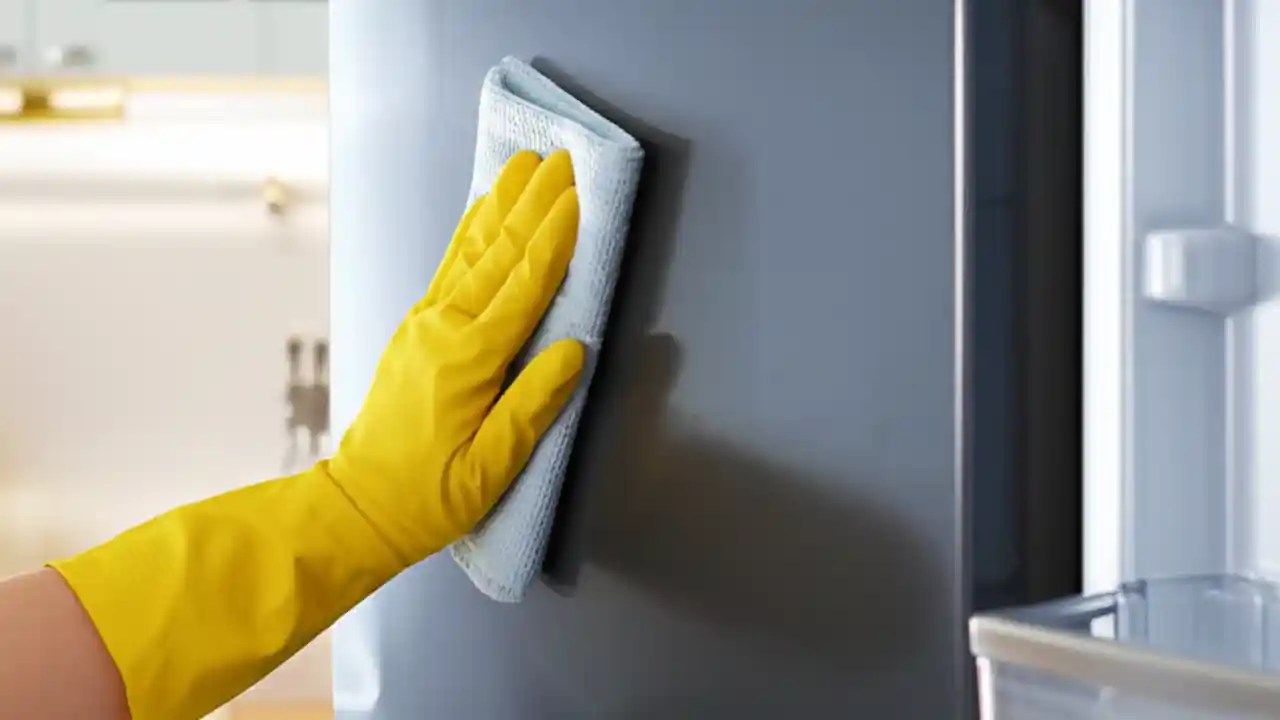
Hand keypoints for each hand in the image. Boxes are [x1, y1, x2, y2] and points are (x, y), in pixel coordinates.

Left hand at [326, 149, 583, 564]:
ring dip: (502, 204)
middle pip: (498, 254)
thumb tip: (574, 348)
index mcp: (469, 360)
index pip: (523, 287)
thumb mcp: (492, 468)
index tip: (578, 196)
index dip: (554, 241)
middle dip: (533, 203)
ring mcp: (425, 325)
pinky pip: (450, 267)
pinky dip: (470, 231)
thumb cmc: (430, 497)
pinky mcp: (417, 330)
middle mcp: (443, 329)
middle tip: (561, 158)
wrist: (360, 505)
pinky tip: (483, 210)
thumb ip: (534, 404)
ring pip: (471, 251)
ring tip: (524, 163)